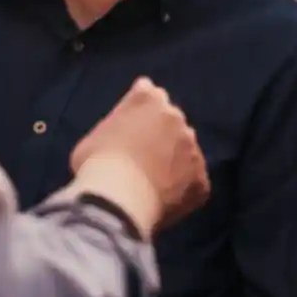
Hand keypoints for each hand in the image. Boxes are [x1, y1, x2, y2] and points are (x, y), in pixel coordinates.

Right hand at [72, 78, 209, 232]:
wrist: (118, 198)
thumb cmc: (96, 165)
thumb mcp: (95, 135)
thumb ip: (117, 125)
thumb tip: (121, 131)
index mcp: (147, 98)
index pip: (149, 93)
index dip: (140, 112)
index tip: (132, 127)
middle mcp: (175, 116)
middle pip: (171, 122)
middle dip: (161, 135)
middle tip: (142, 158)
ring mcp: (191, 147)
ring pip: (185, 152)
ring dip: (174, 162)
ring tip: (151, 185)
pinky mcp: (200, 177)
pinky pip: (193, 182)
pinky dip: (183, 190)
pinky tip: (163, 202)